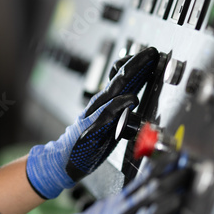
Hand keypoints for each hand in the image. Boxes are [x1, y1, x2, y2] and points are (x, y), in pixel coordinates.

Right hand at [25, 47, 159, 198]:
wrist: (63, 159)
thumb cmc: (86, 144)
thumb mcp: (105, 125)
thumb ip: (118, 112)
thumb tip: (134, 100)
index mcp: (105, 103)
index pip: (121, 79)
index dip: (135, 67)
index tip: (150, 56)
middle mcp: (100, 104)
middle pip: (120, 79)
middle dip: (136, 64)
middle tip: (150, 53)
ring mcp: (95, 114)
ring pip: (115, 90)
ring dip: (130, 76)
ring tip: (144, 65)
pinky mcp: (93, 128)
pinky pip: (108, 113)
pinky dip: (120, 104)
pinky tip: (131, 98)